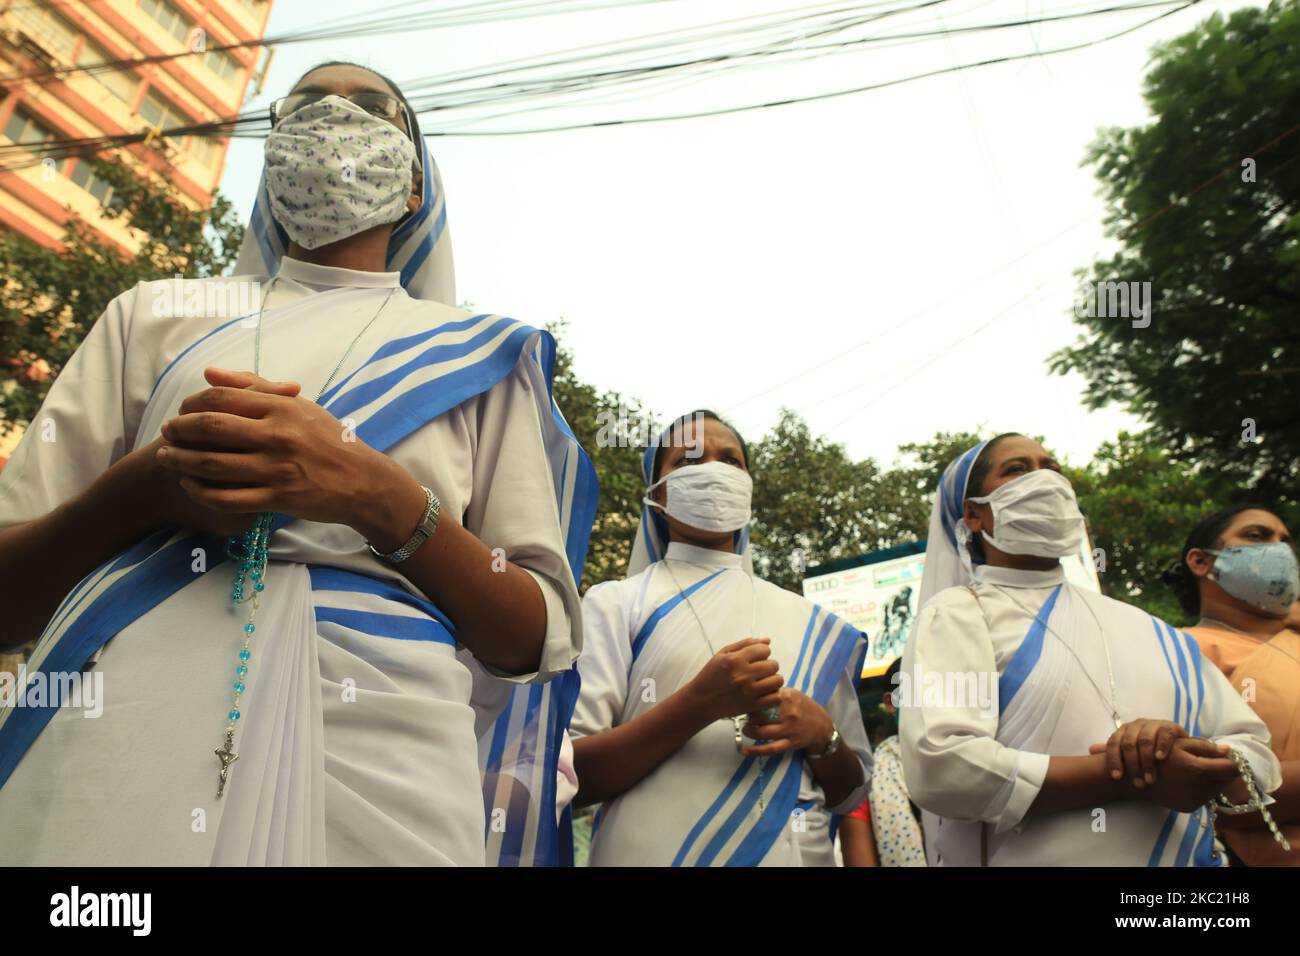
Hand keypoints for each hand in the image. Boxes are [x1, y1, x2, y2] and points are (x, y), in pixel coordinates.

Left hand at [155, 367, 419, 539]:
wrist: (363, 481)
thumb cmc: (329, 440)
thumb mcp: (299, 405)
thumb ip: (254, 386)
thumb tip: (209, 372)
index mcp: (282, 407)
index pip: (222, 398)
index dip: (191, 404)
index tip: (182, 411)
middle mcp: (278, 435)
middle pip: (210, 428)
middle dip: (179, 431)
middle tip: (167, 434)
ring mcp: (277, 469)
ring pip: (212, 465)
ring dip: (181, 461)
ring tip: (167, 459)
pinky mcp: (278, 499)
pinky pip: (226, 498)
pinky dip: (200, 492)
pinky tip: (190, 486)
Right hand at [686, 638, 782, 722]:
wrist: (701, 701)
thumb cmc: (711, 675)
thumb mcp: (722, 654)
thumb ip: (745, 644)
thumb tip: (767, 641)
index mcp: (735, 660)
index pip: (765, 650)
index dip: (762, 652)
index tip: (756, 658)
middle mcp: (743, 675)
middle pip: (774, 665)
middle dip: (768, 665)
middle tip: (759, 671)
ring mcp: (749, 692)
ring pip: (777, 680)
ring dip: (772, 680)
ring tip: (763, 682)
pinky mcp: (752, 706)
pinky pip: (775, 697)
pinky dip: (773, 694)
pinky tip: (763, 693)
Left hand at [740, 688, 833, 757]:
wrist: (822, 727)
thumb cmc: (805, 708)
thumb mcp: (794, 694)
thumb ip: (776, 692)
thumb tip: (756, 688)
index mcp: (787, 697)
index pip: (762, 697)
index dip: (751, 700)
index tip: (748, 702)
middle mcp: (787, 713)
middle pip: (759, 715)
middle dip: (748, 716)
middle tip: (746, 716)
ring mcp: (788, 730)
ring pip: (761, 732)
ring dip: (749, 731)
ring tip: (746, 728)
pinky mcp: (789, 743)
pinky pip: (770, 749)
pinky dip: (756, 751)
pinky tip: (745, 751)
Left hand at [1089, 718, 1188, 787]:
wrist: (1175, 741)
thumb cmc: (1149, 748)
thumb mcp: (1131, 748)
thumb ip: (1114, 750)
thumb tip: (1090, 750)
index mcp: (1124, 731)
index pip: (1113, 744)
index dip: (1113, 760)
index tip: (1116, 777)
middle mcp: (1136, 725)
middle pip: (1128, 744)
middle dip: (1132, 766)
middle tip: (1138, 784)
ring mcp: (1152, 724)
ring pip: (1145, 741)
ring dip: (1146, 761)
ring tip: (1150, 779)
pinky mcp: (1169, 726)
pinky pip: (1164, 735)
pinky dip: (1161, 746)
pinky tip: (1160, 758)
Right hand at [1129, 737, 1238, 812]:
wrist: (1136, 779)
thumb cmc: (1156, 756)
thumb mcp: (1179, 745)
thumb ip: (1205, 747)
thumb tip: (1228, 749)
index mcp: (1199, 770)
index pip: (1231, 768)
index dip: (1229, 760)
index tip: (1222, 755)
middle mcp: (1200, 789)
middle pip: (1227, 780)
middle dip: (1221, 770)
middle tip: (1209, 762)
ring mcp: (1196, 801)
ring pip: (1217, 789)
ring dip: (1213, 780)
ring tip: (1197, 771)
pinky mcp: (1190, 808)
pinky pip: (1206, 797)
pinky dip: (1203, 788)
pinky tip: (1190, 781)